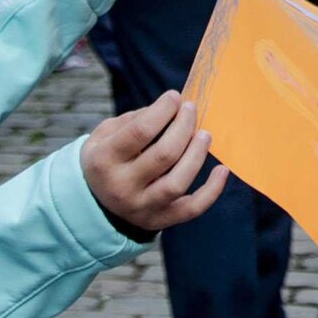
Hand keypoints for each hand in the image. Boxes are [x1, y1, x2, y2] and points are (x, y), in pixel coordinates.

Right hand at [81, 89, 229, 234]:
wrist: (95, 202)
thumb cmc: (106, 158)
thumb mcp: (104, 135)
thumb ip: (133, 120)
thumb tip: (170, 109)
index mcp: (103, 160)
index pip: (140, 131)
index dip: (163, 110)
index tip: (175, 97)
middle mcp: (121, 187)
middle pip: (164, 155)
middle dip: (183, 127)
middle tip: (191, 109)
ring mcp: (141, 207)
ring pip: (177, 183)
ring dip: (197, 155)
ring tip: (205, 134)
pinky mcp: (159, 220)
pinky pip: (191, 209)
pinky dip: (212, 191)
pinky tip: (222, 170)